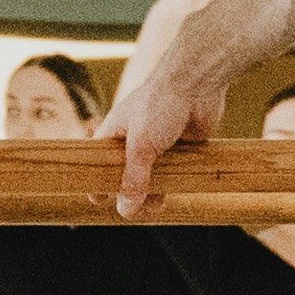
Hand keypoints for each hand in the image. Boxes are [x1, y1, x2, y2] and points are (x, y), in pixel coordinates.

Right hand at [99, 28, 224, 220]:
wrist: (197, 83)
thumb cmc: (160, 104)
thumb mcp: (141, 145)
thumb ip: (134, 178)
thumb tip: (126, 210)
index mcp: (115, 132)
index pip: (98, 161)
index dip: (97, 180)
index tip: (98, 201)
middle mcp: (134, 138)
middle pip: (127, 172)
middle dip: (129, 192)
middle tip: (132, 211)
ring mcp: (159, 142)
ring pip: (153, 174)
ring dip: (154, 190)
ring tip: (156, 207)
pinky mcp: (182, 145)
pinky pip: (175, 168)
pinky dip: (175, 180)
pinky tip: (177, 192)